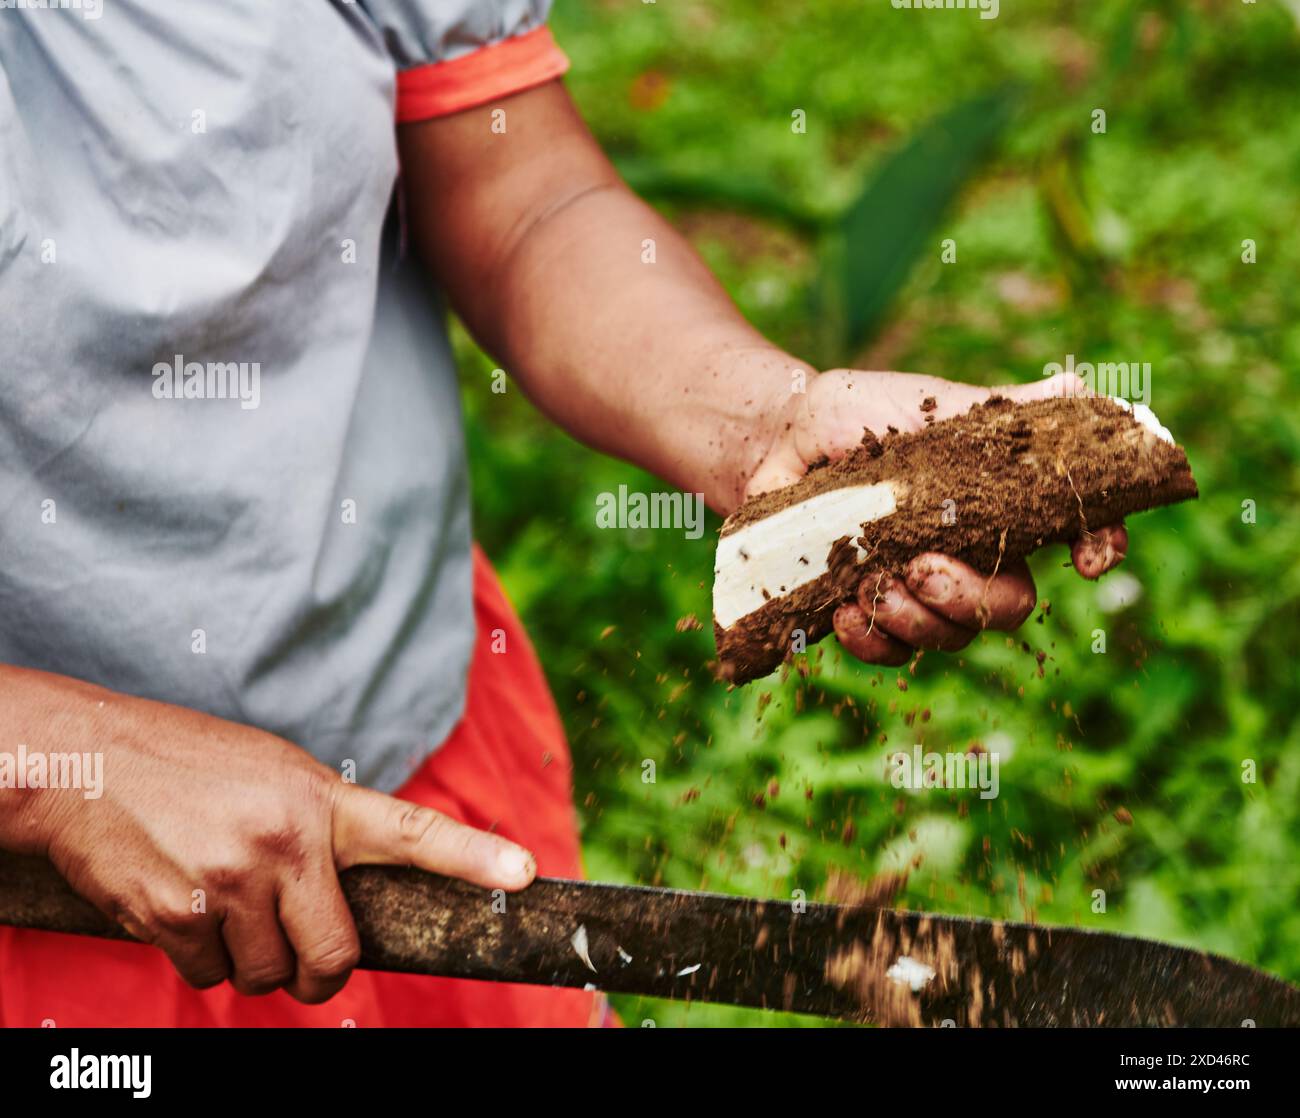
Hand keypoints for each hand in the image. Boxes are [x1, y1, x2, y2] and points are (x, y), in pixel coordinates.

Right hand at [1, 667, 534, 1002]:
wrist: (85, 761)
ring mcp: (230, 882)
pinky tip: (179, 901)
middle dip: (317, 971)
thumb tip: (345, 893)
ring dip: (248, 959)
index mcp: (319, 800)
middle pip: (334, 959)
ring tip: (220, 899)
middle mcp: (284, 842)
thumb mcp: (273, 772)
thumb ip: (319, 826)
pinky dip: (198, 956)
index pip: (413, 831)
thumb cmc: (188, 764)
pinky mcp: (175, 916)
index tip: (524, 874)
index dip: (473, 857)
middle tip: (296, 949)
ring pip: (264, 976)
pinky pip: (208, 976)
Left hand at [745, 369, 1127, 665]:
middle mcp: (969, 555)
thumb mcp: (930, 405)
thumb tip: (1081, 392)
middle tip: (922, 567)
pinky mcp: (866, 613)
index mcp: (999, 504)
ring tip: (872, 582)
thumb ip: (1004, 410)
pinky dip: (870, 638)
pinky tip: (845, 609)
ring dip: (915, 617)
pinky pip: (888, 652)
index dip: (1097, 547)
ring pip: (949, 637)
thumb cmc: (855, 415)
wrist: (775, 442)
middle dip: (972, 598)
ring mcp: (917, 590)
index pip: (1073, 533)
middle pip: (1009, 607)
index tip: (1089, 560)